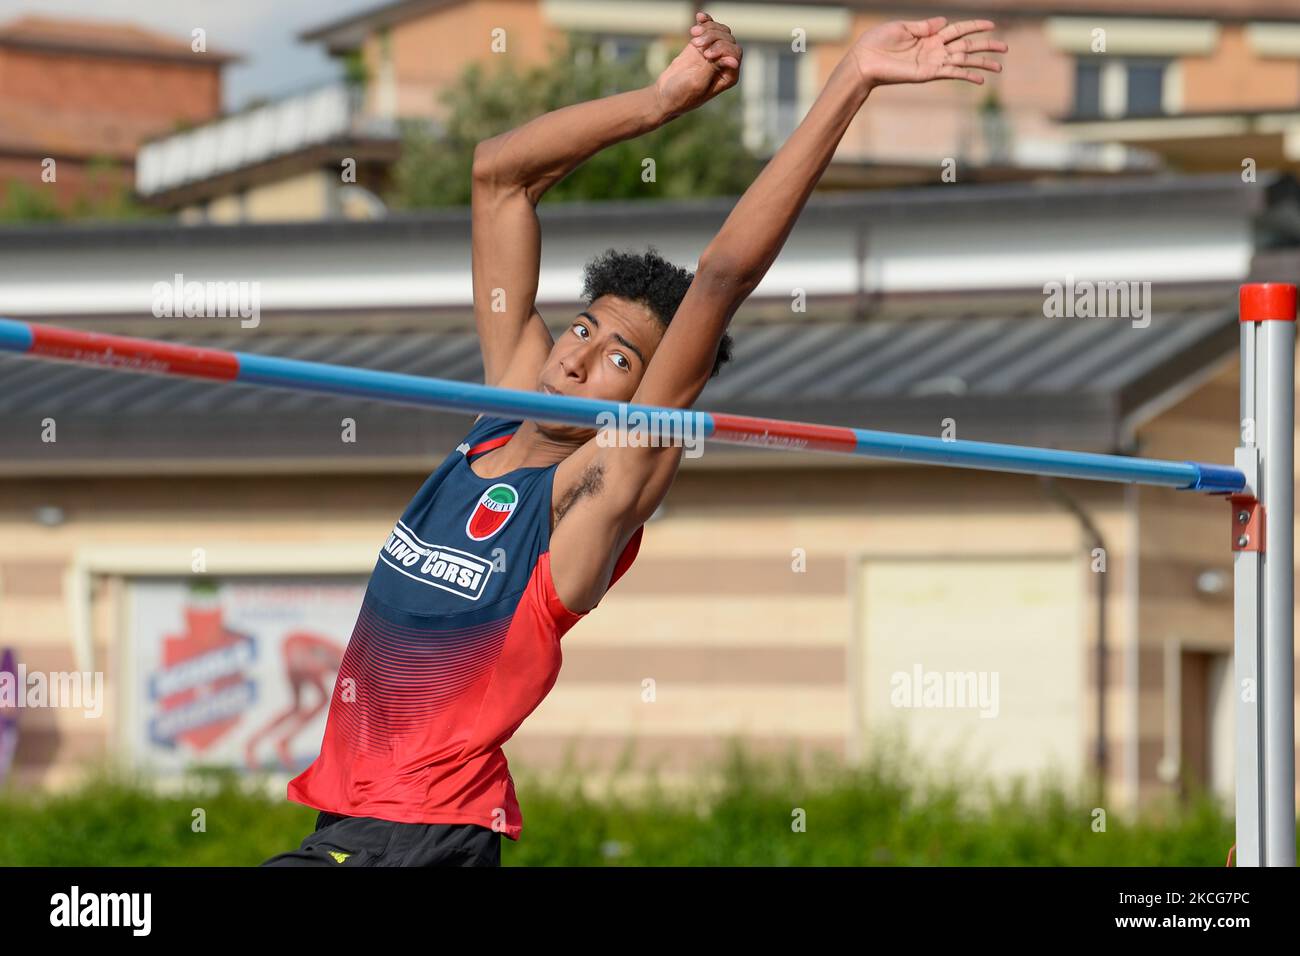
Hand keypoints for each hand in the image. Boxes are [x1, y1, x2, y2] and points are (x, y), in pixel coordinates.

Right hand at [653, 11, 741, 118]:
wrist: (665, 93)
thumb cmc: (682, 94)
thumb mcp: (698, 83)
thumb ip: (714, 68)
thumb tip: (733, 61)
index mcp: (729, 75)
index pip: (735, 53)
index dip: (723, 49)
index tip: (706, 54)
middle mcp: (724, 63)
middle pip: (728, 40)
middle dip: (713, 37)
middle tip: (696, 43)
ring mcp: (713, 53)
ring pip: (720, 32)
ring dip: (708, 29)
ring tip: (693, 34)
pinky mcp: (702, 45)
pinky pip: (709, 29)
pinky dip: (705, 22)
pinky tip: (699, 17)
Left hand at [850, 17, 1005, 88]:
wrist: (864, 59)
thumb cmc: (878, 42)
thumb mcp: (903, 27)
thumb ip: (924, 26)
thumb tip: (943, 21)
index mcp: (929, 36)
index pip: (958, 30)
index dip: (975, 26)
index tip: (992, 25)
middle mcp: (934, 50)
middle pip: (967, 46)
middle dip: (986, 46)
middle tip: (1005, 47)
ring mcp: (932, 62)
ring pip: (964, 60)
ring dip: (982, 63)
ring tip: (1000, 67)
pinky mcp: (927, 73)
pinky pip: (951, 73)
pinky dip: (966, 75)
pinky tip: (980, 80)